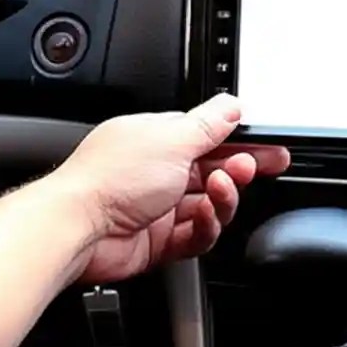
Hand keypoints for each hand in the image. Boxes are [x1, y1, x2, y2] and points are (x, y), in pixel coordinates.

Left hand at [48, 94, 289, 282]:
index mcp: (157, 139)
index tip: (269, 150)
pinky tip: (204, 217)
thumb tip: (231, 105)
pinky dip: (205, 226)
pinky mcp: (157, 242)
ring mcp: (157, 208)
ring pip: (209, 206)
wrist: (77, 228)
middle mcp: (157, 172)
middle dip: (237, 171)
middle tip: (254, 169)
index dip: (241, 143)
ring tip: (220, 190)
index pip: (209, 138)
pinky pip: (196, 236)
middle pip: (214, 172)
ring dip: (222, 199)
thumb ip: (208, 125)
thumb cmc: (109, 178)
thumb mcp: (172, 139)